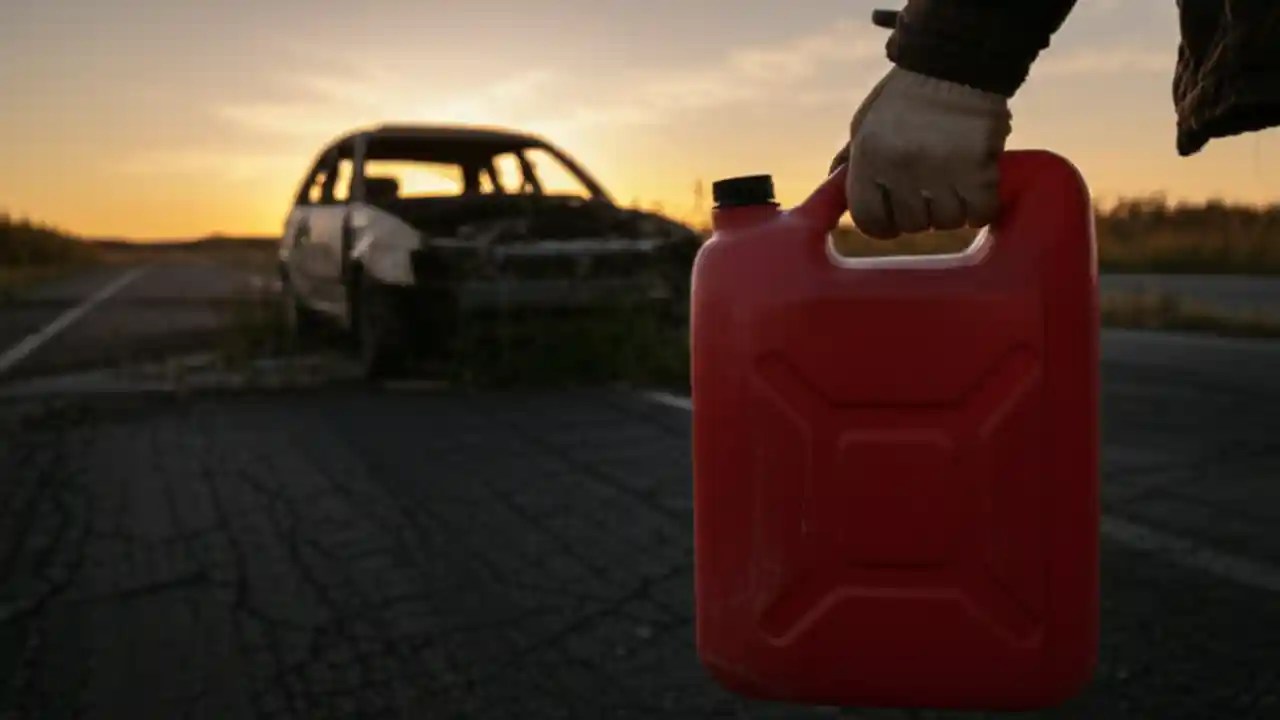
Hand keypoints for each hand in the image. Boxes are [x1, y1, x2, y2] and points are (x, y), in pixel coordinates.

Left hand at [830, 67, 1011, 238]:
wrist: (953, 63)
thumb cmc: (905, 96)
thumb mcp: (865, 122)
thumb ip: (850, 157)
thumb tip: (832, 183)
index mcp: (868, 159)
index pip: (868, 219)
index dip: (882, 227)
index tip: (893, 223)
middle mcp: (901, 170)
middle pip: (911, 225)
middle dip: (920, 215)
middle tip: (929, 196)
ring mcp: (940, 171)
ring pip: (946, 222)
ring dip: (951, 212)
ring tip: (954, 190)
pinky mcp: (978, 168)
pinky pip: (980, 213)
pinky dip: (981, 209)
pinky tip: (978, 194)